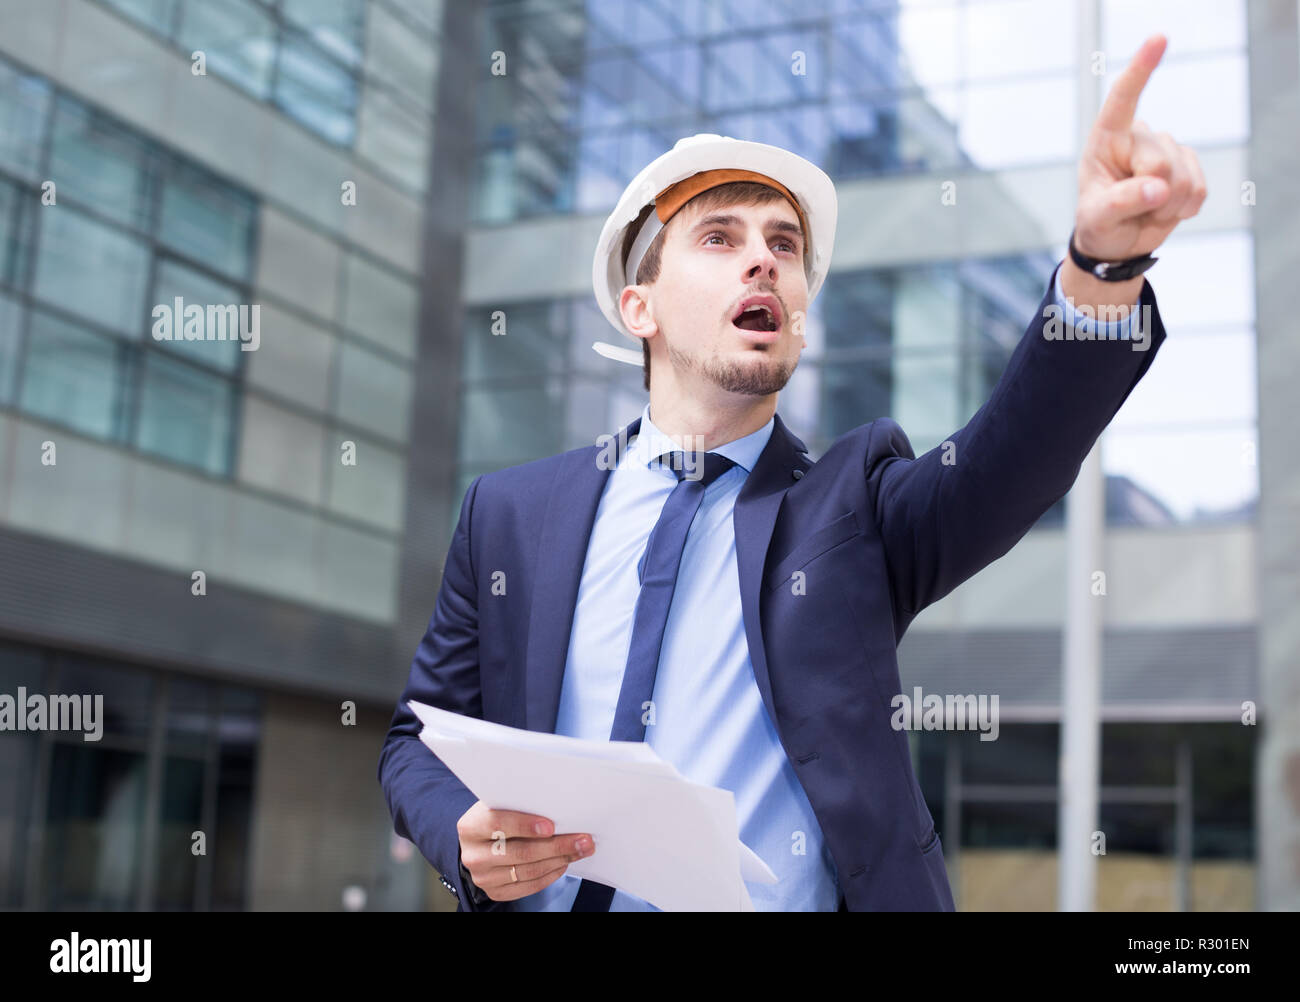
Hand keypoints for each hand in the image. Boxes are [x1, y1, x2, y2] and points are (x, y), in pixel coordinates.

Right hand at [456, 801, 595, 901]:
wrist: (480, 842)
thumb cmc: (497, 816)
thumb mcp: (500, 804)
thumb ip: (520, 804)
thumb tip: (558, 804)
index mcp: (470, 826)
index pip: (498, 823)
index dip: (525, 825)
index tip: (551, 826)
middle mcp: (473, 855)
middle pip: (519, 852)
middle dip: (556, 845)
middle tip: (582, 839)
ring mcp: (483, 877)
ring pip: (528, 871)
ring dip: (559, 860)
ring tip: (580, 850)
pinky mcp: (495, 892)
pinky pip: (528, 886)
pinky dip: (550, 875)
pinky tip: (563, 863)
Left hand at [1073, 34, 1206, 261]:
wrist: (1118, 243)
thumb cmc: (1098, 223)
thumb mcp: (1097, 218)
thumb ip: (1121, 202)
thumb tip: (1158, 188)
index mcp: (1107, 139)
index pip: (1123, 99)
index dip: (1142, 68)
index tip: (1159, 38)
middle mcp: (1140, 138)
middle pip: (1158, 162)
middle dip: (1149, 194)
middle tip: (1131, 208)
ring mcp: (1168, 150)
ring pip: (1182, 179)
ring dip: (1165, 206)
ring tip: (1144, 210)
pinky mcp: (1190, 168)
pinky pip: (1199, 190)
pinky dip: (1182, 210)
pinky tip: (1164, 210)